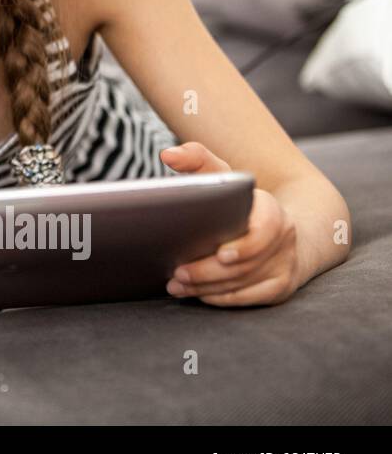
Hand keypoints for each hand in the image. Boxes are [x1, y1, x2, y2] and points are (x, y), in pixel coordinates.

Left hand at [160, 141, 302, 305]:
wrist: (277, 231)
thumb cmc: (239, 202)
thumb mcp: (222, 175)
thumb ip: (197, 159)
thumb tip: (168, 154)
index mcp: (271, 210)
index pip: (267, 226)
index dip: (246, 244)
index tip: (220, 254)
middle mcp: (284, 238)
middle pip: (247, 262)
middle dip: (209, 271)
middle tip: (177, 273)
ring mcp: (285, 264)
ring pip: (245, 282)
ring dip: (208, 287)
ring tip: (176, 284)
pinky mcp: (280, 287)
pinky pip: (249, 298)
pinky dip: (221, 298)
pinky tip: (197, 294)